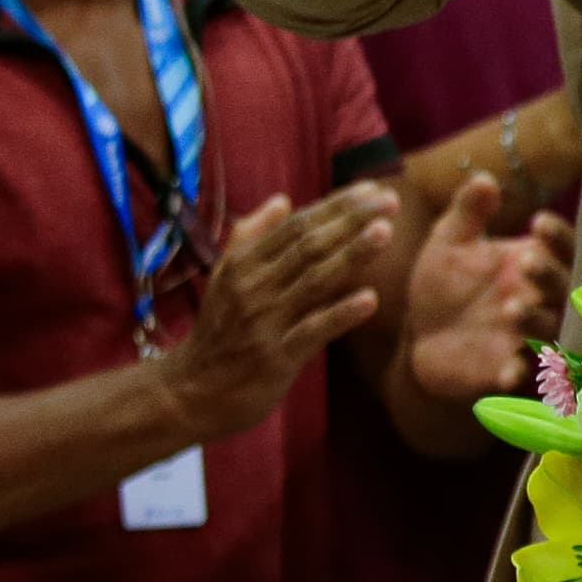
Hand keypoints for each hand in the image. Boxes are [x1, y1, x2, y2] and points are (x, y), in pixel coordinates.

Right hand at [160, 187, 394, 441]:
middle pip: (309, 246)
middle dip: (351, 221)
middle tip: (391, 201)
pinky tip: (370, 300)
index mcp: (244, 263)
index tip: (372, 189)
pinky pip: (311, 331)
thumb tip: (282, 199)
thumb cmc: (218, 330)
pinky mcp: (275, 358)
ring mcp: (264, 322)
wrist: (191, 392)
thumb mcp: (225, 277)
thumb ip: (252, 236)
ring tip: (385, 232)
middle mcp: (253, 287)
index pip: (296, 226)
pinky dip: (340, 314)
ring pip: (314, 281)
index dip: (336, 206)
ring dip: (351, 255)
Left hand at [403, 173, 572, 400]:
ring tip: (512, 308)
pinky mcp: (511, 370)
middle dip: (550, 274)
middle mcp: (541, 299)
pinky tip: (507, 371)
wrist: (420, 339)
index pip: (561, 247)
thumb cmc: (444, 285)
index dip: (557, 236)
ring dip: (537, 319)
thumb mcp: (448, 244)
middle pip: (565, 287)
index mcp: (533, 263)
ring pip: (551, 329)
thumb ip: (467, 213)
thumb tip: (484, 178)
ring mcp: (528, 337)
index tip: (538, 223)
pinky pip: (525, 373)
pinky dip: (519, 372)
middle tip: (527, 262)